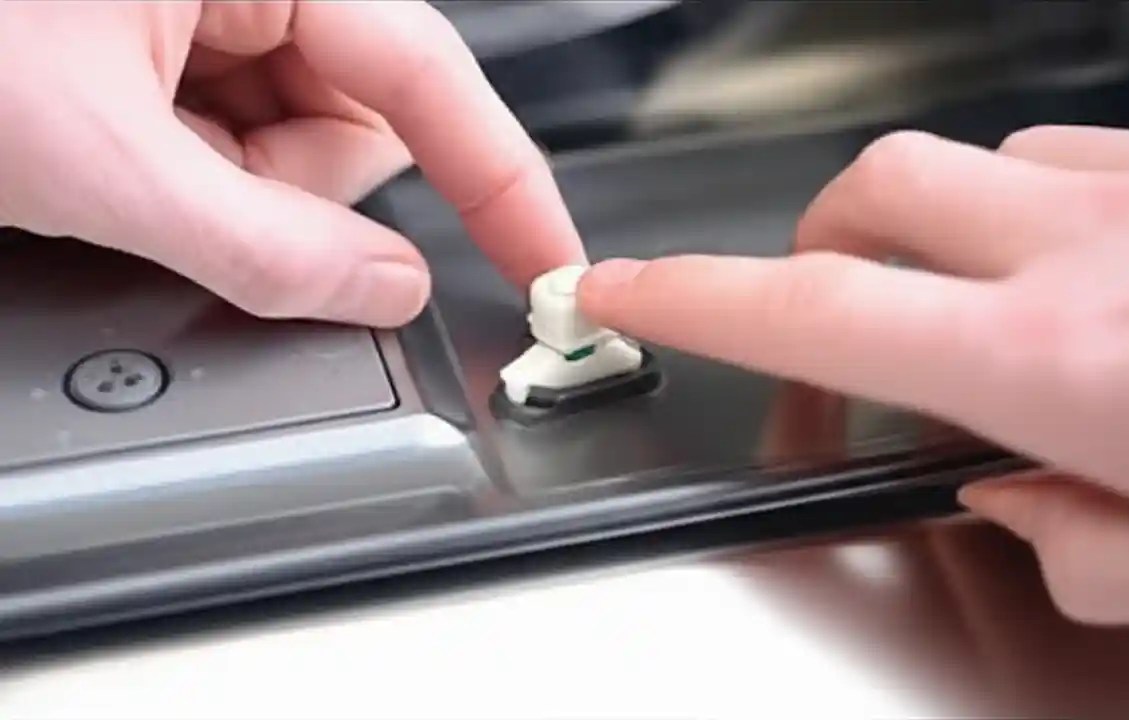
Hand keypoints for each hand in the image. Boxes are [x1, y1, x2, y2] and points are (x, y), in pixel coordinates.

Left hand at [0, 1, 583, 326]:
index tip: (555, 261)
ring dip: (237, 186)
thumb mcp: (96, 156)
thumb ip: (261, 241)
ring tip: (126, 162)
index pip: (434, 79)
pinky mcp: (179, 42)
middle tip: (189, 195)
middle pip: (361, 120)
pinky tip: (122, 151)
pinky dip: (199, 175)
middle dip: (296, 188)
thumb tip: (385, 287)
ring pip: (303, 140)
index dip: (507, 183)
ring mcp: (217, 7)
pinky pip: (244, 136)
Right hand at [578, 125, 1128, 662]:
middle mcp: (1110, 251)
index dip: (691, 300)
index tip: (619, 287)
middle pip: (878, 191)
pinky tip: (1088, 270)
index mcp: (1073, 369)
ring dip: (938, 232)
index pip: (816, 316)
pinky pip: (1091, 151)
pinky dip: (1044, 203)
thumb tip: (1018, 502)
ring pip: (986, 163)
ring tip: (968, 314)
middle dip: (808, 249)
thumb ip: (1100, 557)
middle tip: (817, 323)